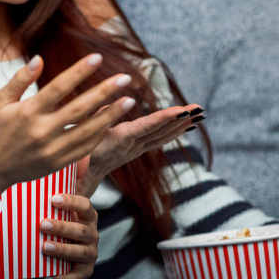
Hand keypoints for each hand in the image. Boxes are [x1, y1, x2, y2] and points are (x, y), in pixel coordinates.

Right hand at [0, 54, 134, 204]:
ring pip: (88, 131)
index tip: (97, 58)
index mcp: (27, 112)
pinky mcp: (58, 163)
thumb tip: (39, 58)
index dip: (79, 71)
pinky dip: (100, 134)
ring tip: (129, 100)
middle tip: (125, 79)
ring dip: (111, 115)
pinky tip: (112, 121)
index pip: (59, 87)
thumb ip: (20, 80)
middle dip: (105, 92)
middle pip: (80, 109)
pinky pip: (84, 148)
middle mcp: (42, 131)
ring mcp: (52, 149)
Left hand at [39, 193, 98, 278]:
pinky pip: (75, 276)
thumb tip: (60, 168)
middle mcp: (92, 234)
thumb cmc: (61, 222)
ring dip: (62, 249)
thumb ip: (59, 192)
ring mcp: (91, 253)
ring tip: (44, 247)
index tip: (53, 199)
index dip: (71, 202)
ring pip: (79, 252)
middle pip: (81, 230)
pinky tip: (46, 276)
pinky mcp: (86, 270)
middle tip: (42, 224)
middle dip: (62, 228)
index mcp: (89, 216)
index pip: (85, 206)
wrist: (66, 247)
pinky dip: (62, 277)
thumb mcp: (62, 208)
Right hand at [77, 104, 203, 196]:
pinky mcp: (136, 150)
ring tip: (198, 114)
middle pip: (161, 131)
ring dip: (181, 125)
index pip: (147, 127)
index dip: (165, 118)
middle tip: (199, 108)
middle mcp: (132, 146)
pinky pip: (158, 140)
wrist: (81, 177)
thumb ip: (98, 116)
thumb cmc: (79, 152)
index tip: (182, 110)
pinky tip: (184, 126)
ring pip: (163, 136)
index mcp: (121, 139)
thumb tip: (111, 101)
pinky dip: (172, 132)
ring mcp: (136, 149)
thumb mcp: (84, 131)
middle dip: (180, 119)